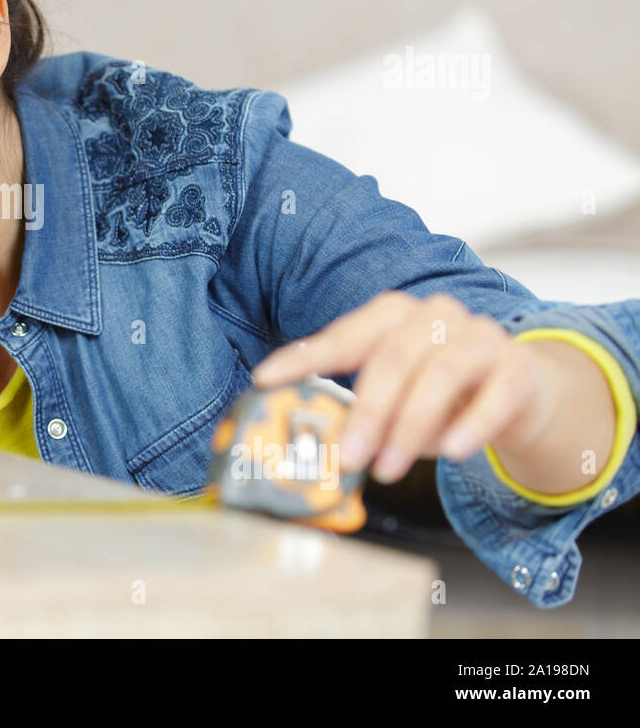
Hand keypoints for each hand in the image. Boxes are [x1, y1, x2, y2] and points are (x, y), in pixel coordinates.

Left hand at [249, 291, 560, 483]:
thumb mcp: (392, 398)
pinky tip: (451, 452)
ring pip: (440, 375)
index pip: (342, 335)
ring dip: (409, 427)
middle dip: (365, 413)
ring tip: (388, 468)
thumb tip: (312, 443)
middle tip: (346, 458)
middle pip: (392, 359)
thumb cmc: (437, 395)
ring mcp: (480, 337)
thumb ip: (354, 410)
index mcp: (392, 315)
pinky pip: (495, 395)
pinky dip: (471, 424)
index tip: (265, 380)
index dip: (303, 357)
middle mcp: (435, 315)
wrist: (518, 393)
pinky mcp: (518, 368)